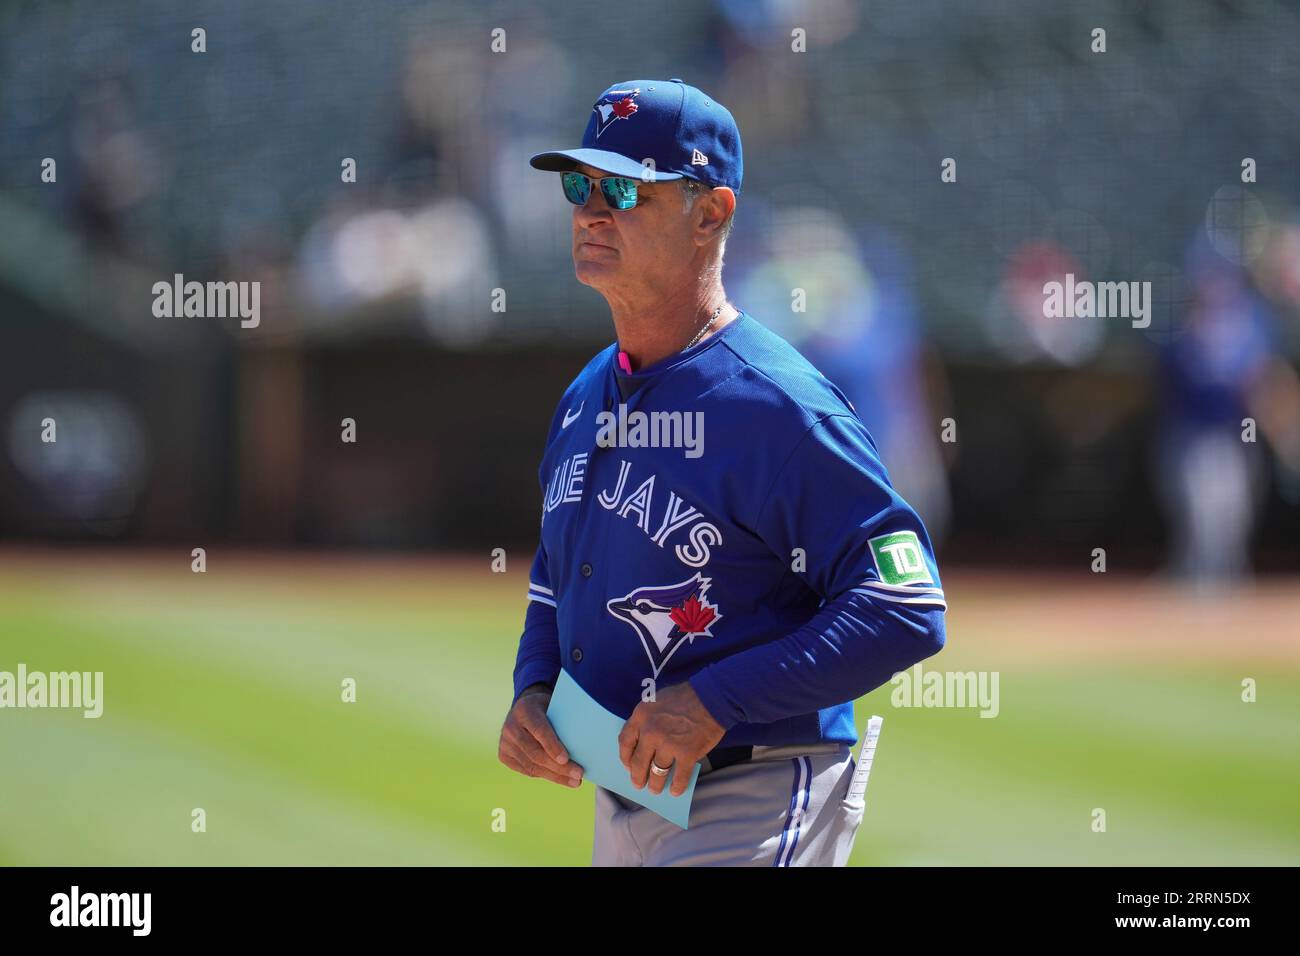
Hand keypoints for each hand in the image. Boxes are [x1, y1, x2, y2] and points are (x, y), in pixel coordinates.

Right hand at [498, 684, 583, 787]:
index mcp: (524, 709)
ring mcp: (505, 742)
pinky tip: (561, 779)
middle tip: (579, 775)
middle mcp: (510, 726)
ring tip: (575, 781)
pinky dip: (545, 776)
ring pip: (532, 765)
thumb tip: (593, 736)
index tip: (566, 758)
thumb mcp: (556, 704)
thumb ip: (567, 717)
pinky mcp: (504, 756)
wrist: (523, 709)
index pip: (538, 729)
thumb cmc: (548, 707)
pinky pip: (527, 770)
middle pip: (535, 752)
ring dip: (555, 776)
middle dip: (559, 767)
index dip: (552, 745)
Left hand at [619, 681, 725, 796]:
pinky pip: (679, 777)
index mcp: (641, 716)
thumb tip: (643, 740)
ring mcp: (668, 744)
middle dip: (637, 776)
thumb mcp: (657, 699)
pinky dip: (677, 786)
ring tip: (655, 789)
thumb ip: (647, 718)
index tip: (627, 765)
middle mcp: (651, 732)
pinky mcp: (687, 754)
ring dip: (655, 784)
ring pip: (657, 771)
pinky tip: (676, 791)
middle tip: (638, 784)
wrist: (712, 697)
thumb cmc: (686, 696)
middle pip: (639, 761)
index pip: (625, 742)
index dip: (625, 757)